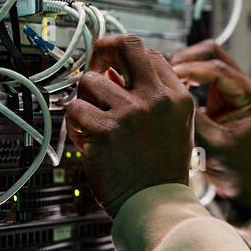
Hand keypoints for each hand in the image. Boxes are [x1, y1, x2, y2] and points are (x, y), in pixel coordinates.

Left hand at [65, 35, 194, 217]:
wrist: (156, 205)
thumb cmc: (161, 173)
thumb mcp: (174, 127)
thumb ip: (153, 98)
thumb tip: (115, 74)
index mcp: (177, 97)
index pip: (150, 54)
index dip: (128, 60)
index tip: (117, 72)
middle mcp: (155, 99)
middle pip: (125, 45)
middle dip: (104, 49)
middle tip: (97, 66)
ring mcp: (130, 112)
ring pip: (88, 80)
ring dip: (84, 100)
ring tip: (92, 121)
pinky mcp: (104, 129)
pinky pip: (73, 108)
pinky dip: (73, 124)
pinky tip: (84, 139)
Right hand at [170, 40, 250, 218]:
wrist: (247, 184)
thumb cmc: (236, 170)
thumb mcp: (211, 144)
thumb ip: (190, 118)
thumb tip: (163, 96)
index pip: (218, 68)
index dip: (189, 69)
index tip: (166, 77)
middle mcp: (246, 87)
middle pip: (212, 54)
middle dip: (185, 60)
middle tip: (161, 75)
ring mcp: (234, 89)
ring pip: (205, 60)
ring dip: (183, 67)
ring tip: (161, 81)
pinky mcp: (222, 95)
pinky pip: (201, 75)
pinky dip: (184, 78)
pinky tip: (168, 89)